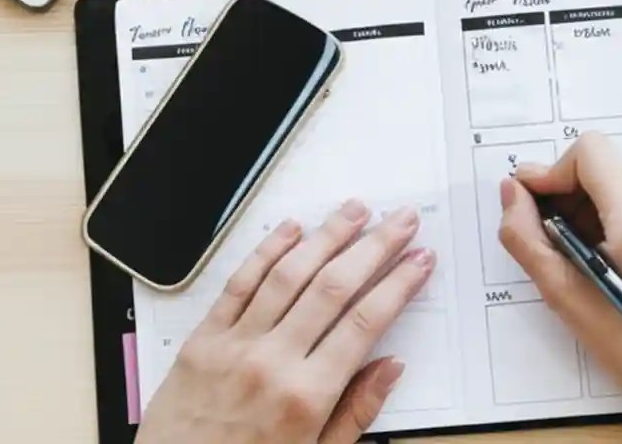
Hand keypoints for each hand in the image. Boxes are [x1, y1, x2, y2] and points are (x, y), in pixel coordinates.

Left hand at [136, 200, 434, 443]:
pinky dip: (266, 251)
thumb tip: (392, 367)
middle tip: (401, 219)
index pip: (366, 322)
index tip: (419, 260)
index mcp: (307, 397)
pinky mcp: (202, 339)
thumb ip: (357, 412)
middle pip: (334, 287)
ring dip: (327, 236)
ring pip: (289, 274)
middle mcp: (272, 362)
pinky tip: (290, 229)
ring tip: (355, 210)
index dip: (399, 284)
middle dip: (374, 246)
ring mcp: (234, 346)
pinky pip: (238, 284)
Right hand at [499, 133, 621, 442]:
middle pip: (604, 160)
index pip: (589, 151)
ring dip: (591, 200)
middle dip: (570, 188)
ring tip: (581, 249)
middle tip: (552, 232)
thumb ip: (525, 235)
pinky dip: (616, 210)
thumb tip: (512, 191)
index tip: (533, 203)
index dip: (552, 172)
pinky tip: (608, 252)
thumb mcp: (561, 293)